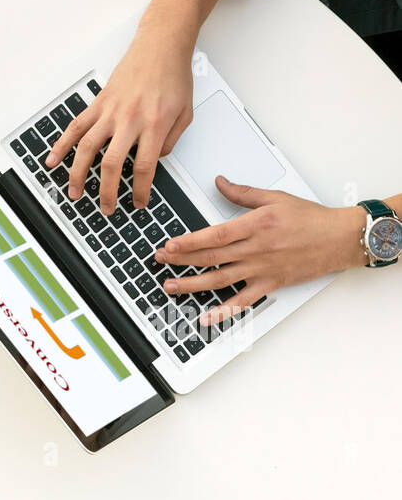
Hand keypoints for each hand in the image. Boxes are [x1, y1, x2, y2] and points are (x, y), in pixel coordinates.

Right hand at [46, 22, 194, 213]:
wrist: (161, 46)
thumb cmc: (173, 76)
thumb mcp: (185, 113)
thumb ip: (170, 141)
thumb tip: (153, 161)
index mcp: (154, 124)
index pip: (144, 167)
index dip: (139, 191)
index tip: (137, 202)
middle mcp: (129, 119)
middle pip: (111, 164)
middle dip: (106, 192)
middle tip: (106, 207)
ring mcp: (110, 111)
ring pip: (87, 148)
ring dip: (78, 174)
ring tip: (74, 192)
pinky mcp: (98, 104)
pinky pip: (75, 127)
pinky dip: (61, 145)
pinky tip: (53, 160)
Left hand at [155, 179, 363, 323]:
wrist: (339, 238)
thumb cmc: (311, 218)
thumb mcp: (276, 198)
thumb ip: (243, 193)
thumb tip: (220, 183)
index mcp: (256, 225)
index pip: (214, 236)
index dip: (188, 242)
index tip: (169, 245)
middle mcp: (256, 249)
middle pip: (211, 257)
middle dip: (181, 260)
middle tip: (160, 261)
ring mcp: (261, 269)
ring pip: (220, 280)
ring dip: (192, 284)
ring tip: (170, 285)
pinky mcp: (269, 284)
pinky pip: (243, 301)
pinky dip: (223, 311)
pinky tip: (205, 316)